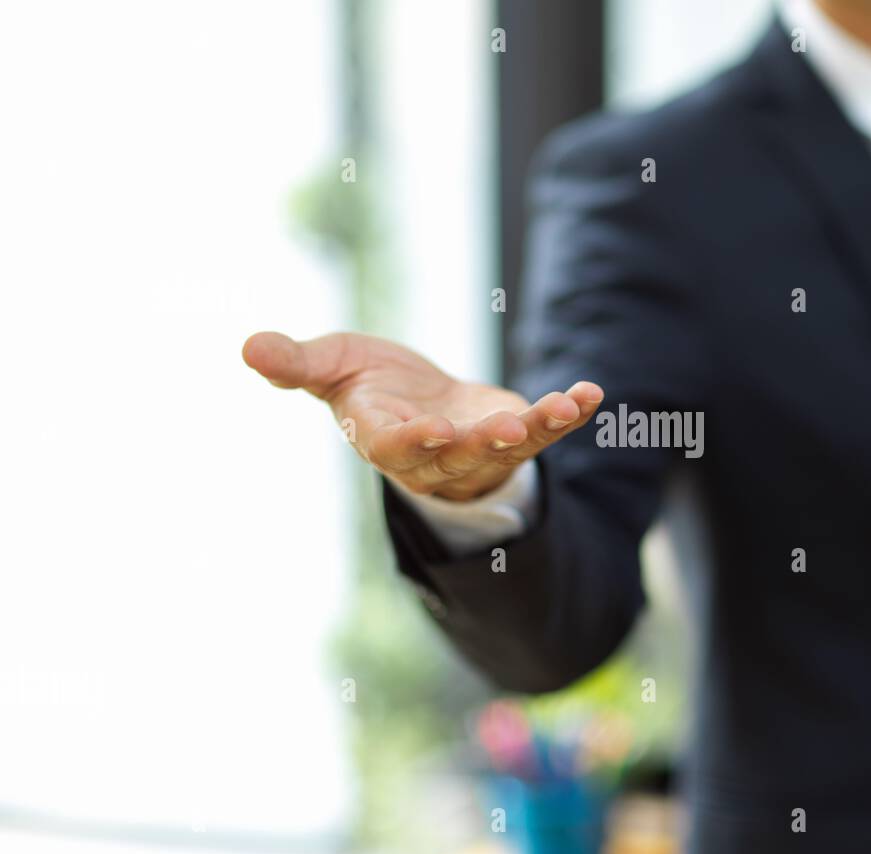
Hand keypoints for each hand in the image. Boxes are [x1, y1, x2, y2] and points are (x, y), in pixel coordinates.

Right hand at [242, 331, 602, 499]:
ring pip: (508, 450)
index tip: (427, 429)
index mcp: (384, 439)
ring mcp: (479, 452)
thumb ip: (297, 364)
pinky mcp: (515, 436)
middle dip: (482, 443)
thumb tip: (247, 347)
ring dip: (534, 430)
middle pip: (458, 457)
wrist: (421, 404)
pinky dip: (567, 413)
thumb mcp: (334, 368)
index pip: (393, 447)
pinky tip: (591, 394)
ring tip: (560, 408)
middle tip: (504, 427)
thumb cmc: (370, 385)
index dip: (410, 442)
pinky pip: (544, 431)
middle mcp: (434, 456)